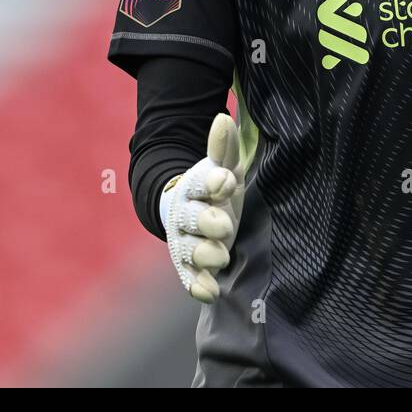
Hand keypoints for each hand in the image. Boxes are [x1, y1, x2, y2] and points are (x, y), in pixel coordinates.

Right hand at [160, 113, 244, 302]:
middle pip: (191, 219)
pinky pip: (189, 277)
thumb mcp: (223, 166)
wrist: (192, 213)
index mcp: (194, 187)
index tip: (225, 181)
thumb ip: (222, 147)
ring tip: (221, 258)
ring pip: (188, 250)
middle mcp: (186, 215)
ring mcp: (185, 241)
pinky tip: (210, 293)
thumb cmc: (215, 188)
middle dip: (207, 222)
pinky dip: (197, 285)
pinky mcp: (189, 266)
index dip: (212, 182)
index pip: (199, 182)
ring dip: (203, 254)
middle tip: (224, 225)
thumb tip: (222, 118)